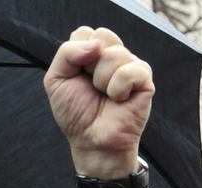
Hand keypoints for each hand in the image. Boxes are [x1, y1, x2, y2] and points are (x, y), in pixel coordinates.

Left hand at [44, 26, 153, 178]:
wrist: (92, 142)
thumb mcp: (56, 80)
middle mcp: (113, 56)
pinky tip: (119, 100)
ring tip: (105, 96)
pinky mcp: (145, 81)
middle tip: (92, 87)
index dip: (76, 55)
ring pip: (115, 54)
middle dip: (89, 64)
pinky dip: (118, 89)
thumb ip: (66, 53)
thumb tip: (95, 44)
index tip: (77, 76)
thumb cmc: (76, 113)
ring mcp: (131, 66)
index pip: (85, 33)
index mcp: (92, 52)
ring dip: (102, 81)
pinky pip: (131, 70)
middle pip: (102, 36)